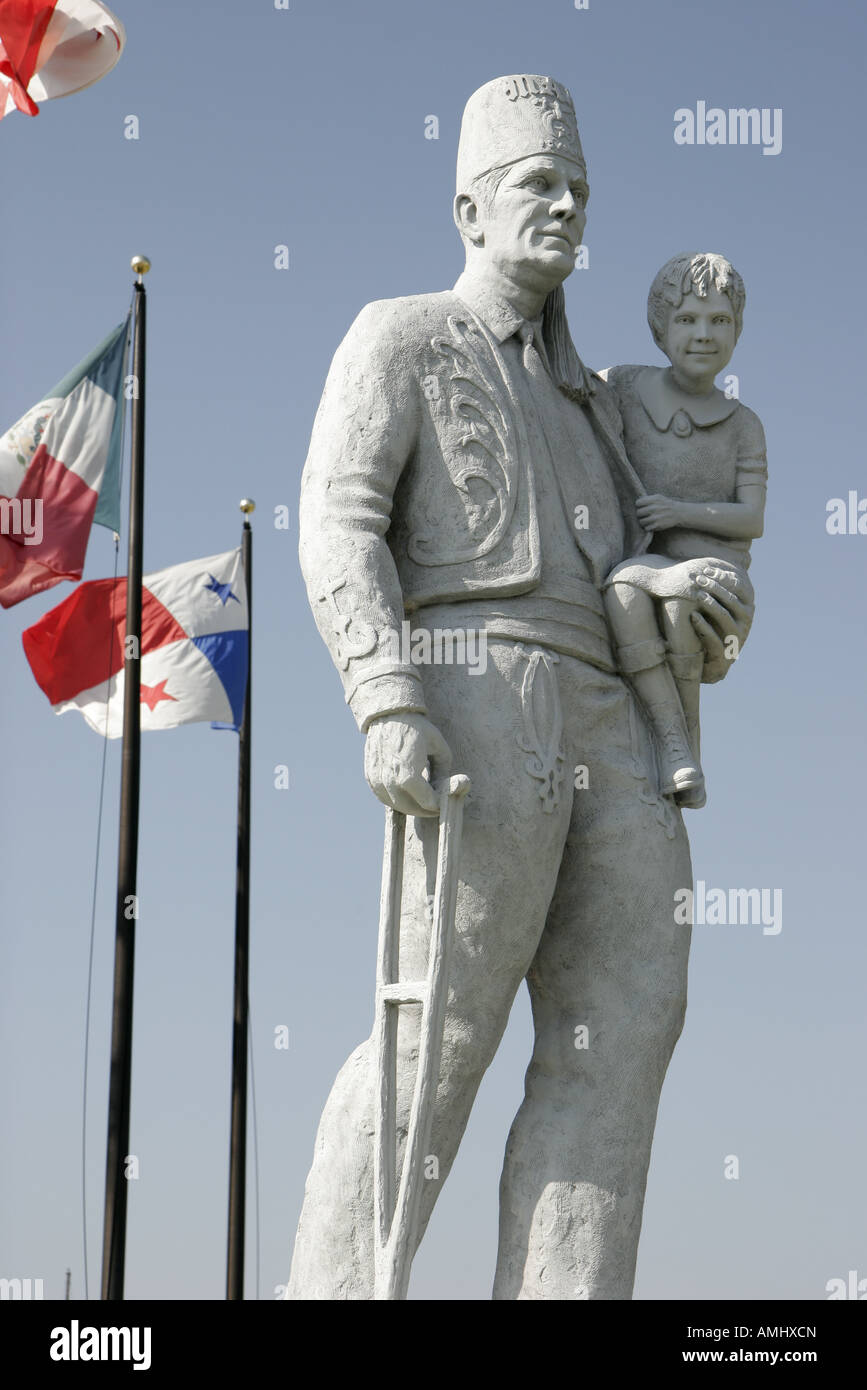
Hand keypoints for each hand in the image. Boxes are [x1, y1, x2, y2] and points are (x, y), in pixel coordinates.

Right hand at [364, 713, 452, 816]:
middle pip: (410, 808)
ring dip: (409, 806)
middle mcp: (390, 782)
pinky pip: (383, 796)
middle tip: (433, 807)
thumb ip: (444, 772)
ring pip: (395, 804)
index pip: (427, 802)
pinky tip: (405, 794)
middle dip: (424, 810)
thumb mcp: (439, 747)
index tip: (443, 804)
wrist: (390, 715)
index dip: (437, 805)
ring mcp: (377, 780)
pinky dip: (395, 799)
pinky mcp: (370, 777)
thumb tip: (444, 789)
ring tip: (421, 801)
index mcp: (408, 776)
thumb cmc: (417, 729)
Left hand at [635, 493, 684, 530]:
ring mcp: (655, 517)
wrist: (679, 513)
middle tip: (644, 515)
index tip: (642, 507)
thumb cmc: (666, 504)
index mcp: (654, 500)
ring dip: (643, 522)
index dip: (639, 505)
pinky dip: (648, 527)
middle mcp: (654, 508)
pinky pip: (646, 528)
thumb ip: (648, 498)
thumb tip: (636, 502)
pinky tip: (651, 525)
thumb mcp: (659, 497)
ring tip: (647, 520)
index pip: (638, 503)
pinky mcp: (657, 525)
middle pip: (638, 513)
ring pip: (641, 521)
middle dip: (640, 514)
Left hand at [689, 565, 754, 681]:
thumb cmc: (716, 628)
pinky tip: (692, 617)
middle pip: (732, 600)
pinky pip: (715, 638)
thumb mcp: (721, 608)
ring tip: (697, 595)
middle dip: (715, 587)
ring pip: (726, 618)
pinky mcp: (725, 653)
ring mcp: (736, 638)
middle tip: (698, 578)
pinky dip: (703, 627)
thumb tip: (709, 563)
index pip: (740, 586)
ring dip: (711, 605)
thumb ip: (720, 590)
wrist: (714, 662)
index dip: (724, 576)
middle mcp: (745, 622)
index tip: (705, 568)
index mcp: (746, 607)